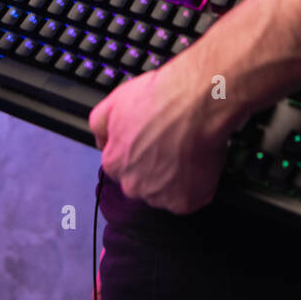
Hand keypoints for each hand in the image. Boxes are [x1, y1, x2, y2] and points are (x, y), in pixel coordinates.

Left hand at [88, 62, 230, 213]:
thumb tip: (101, 140)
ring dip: (176, 178)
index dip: (139, 153)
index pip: (121, 168)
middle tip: (171, 145)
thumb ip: (101, 126)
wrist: (197, 102)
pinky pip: (192, 197)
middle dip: (155, 169)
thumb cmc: (161, 98)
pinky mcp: (186, 201)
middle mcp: (133, 185)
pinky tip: (199, 161)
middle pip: (142, 184)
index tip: (151, 142)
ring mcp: (161, 196)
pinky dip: (197, 184)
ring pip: (166, 193)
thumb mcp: (115, 100)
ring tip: (187, 151)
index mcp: (114, 163)